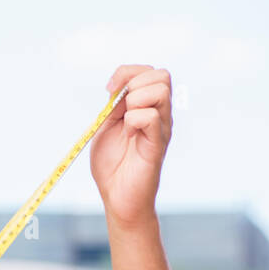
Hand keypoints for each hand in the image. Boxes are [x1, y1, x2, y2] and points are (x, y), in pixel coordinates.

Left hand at [89, 65, 172, 228]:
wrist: (116, 197)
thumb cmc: (112, 166)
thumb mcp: (106, 128)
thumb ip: (113, 107)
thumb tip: (119, 88)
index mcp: (147, 108)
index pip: (150, 72)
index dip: (127, 72)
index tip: (109, 91)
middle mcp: (160, 115)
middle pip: (162, 75)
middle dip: (134, 82)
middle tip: (120, 107)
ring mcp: (161, 128)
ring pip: (161, 89)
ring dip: (136, 99)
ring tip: (126, 121)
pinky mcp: (157, 144)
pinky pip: (152, 116)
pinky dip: (134, 119)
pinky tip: (129, 134)